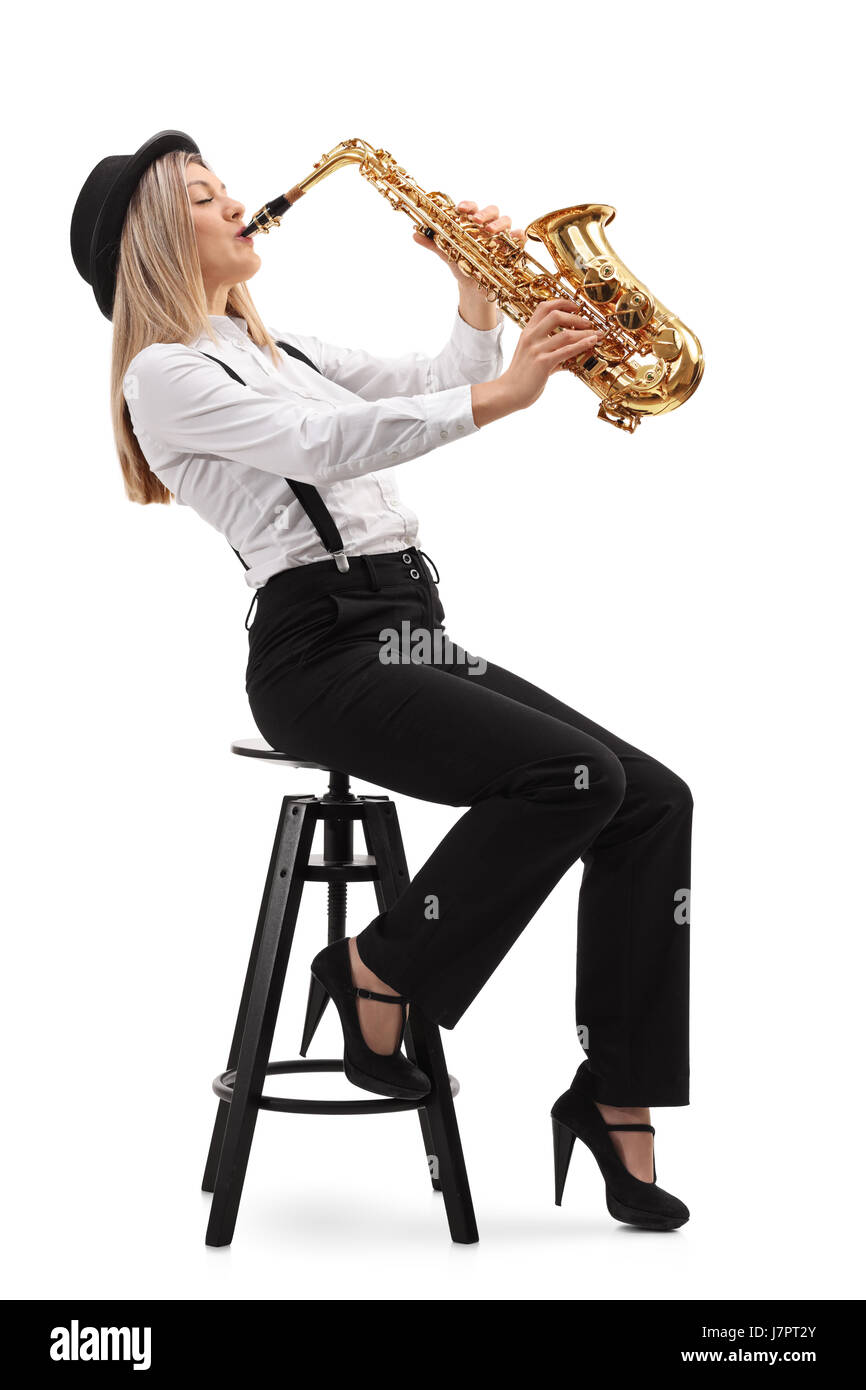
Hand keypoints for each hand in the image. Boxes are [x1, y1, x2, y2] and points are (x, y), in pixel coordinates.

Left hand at [412, 199, 527, 290]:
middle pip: (491, 210)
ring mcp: (502, 236)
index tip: (459, 209)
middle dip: (484, 213)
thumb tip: (415, 234)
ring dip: (498, 224)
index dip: (467, 205)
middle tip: (476, 220)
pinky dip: (517, 236)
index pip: (472, 208)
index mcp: (473, 223)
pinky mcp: (513, 248)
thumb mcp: (448, 255)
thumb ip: (434, 243)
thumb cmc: (463, 265)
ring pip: (506, 221)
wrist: (474, 289)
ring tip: (489, 231)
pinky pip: (519, 238)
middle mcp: (489, 226)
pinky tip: (514, 237)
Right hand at [470, 299, 602, 424]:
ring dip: (585, 333)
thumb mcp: (532, 357)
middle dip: (576, 317)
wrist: (508, 393)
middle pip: (556, 315)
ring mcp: (536, 349)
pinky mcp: (543, 363)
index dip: (562, 303)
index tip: (576, 306)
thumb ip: (551, 352)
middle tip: (589, 323)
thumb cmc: (520, 377)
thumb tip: (571, 355)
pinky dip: (582, 345)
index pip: (544, 307)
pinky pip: (566, 351)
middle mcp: (531, 337)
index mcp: (527, 332)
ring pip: (566, 334)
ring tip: (596, 335)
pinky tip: (591, 343)